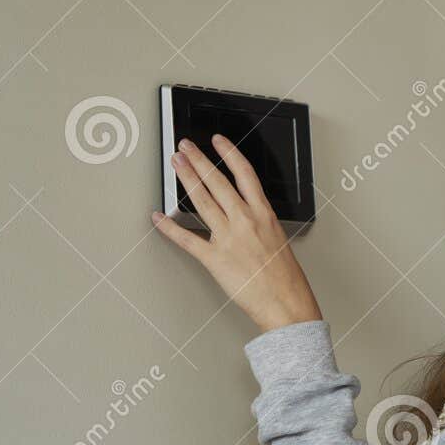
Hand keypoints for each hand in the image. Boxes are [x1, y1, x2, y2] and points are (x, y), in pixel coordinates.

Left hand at [151, 134, 322, 332]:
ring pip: (202, 201)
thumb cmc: (286, 278)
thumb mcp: (279, 240)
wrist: (286, 303)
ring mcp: (228, 238)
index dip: (229, 153)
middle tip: (184, 147)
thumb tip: (247, 216)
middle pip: (217, 182)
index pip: (244, 174)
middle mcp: (245, 221)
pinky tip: (158, 217)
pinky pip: (187, 239)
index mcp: (263, 215)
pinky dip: (169, 228)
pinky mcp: (214, 259)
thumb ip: (260, 224)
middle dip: (198, 160)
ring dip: (186, 179)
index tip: (218, 141)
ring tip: (175, 165)